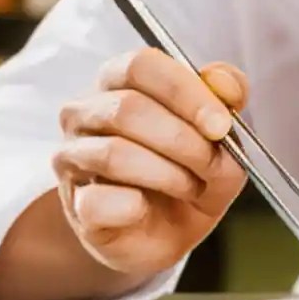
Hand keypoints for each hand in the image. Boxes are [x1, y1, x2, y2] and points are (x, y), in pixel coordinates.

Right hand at [52, 48, 249, 276]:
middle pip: (128, 107)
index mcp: (120, 81)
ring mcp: (72, 157)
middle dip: (184, 140)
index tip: (220, 124)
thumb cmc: (189, 172)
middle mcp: (85, 112)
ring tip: (190, 187)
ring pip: (115, 153)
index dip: (185, 92)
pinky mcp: (74, 204)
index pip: (141, 65)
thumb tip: (224, 85)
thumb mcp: (222, 137)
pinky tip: (147, 209)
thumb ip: (226, 101)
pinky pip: (100, 201)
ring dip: (168, 174)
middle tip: (211, 163)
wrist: (167, 234)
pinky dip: (135, 207)